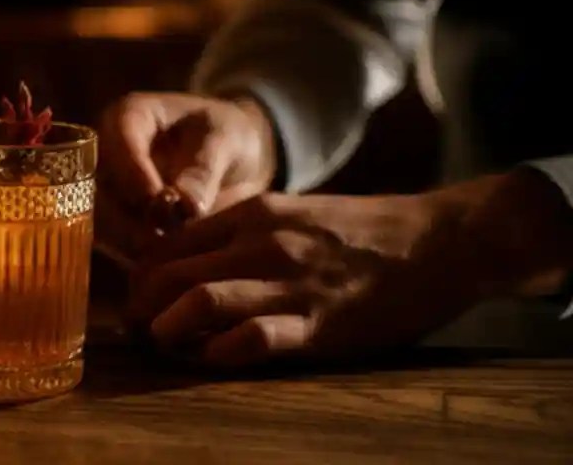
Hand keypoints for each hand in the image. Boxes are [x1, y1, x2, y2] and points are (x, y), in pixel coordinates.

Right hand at [96, 92, 277, 260]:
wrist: (231, 159)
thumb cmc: (226, 136)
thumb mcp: (225, 141)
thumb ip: (204, 169)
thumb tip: (185, 207)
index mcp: (128, 117)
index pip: (118, 141)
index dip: (134, 174)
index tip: (161, 203)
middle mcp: (105, 152)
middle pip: (96, 186)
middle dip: (126, 217)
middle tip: (163, 240)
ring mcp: (105, 189)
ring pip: (98, 220)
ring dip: (128, 242)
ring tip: (167, 257)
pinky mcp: (113, 221)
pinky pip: (113, 243)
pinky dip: (135, 257)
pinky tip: (163, 267)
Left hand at [131, 171, 572, 366]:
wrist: (436, 240)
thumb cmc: (358, 232)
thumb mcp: (290, 213)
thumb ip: (240, 234)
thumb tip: (184, 262)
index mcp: (252, 214)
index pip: (169, 244)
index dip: (140, 276)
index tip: (136, 300)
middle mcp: (262, 243)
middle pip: (170, 274)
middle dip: (140, 306)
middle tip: (137, 329)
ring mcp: (290, 284)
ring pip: (200, 302)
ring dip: (167, 329)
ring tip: (162, 344)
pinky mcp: (318, 324)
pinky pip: (254, 339)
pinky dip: (220, 352)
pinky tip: (212, 358)